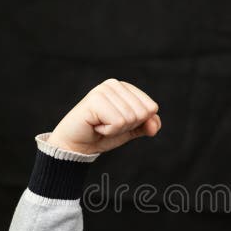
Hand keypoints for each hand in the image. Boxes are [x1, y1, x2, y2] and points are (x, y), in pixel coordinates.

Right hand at [47, 78, 161, 154]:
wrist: (77, 146)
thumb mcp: (130, 130)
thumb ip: (146, 125)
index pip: (151, 107)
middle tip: (107, 125)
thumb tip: (154, 125)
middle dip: (127, 126)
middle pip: (143, 113)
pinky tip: (95, 126)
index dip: (138, 123)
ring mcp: (104, 90)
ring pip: (130, 118)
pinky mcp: (95, 100)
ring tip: (100, 125)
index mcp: (125, 87)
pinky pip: (118, 122)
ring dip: (116, 129)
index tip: (118, 123)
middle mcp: (114, 84)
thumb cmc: (102, 135)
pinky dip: (108, 131)